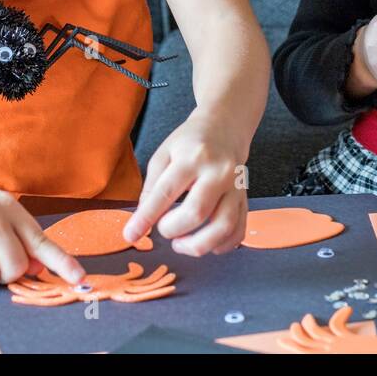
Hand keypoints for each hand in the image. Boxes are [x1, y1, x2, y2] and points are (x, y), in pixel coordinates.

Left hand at [123, 109, 248, 256]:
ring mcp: (236, 187)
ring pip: (223, 227)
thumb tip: (142, 221)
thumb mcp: (163, 155)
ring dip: (198, 245)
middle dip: (173, 230)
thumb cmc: (190, 143)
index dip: (146, 218)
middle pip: (197, 213)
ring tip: (181, 244)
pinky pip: (238, 231)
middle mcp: (219, 172)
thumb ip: (152, 187)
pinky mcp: (245, 199)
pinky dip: (221, 246)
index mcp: (192, 157)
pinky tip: (206, 244)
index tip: (131, 234)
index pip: (166, 193)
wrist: (225, 129)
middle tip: (163, 229)